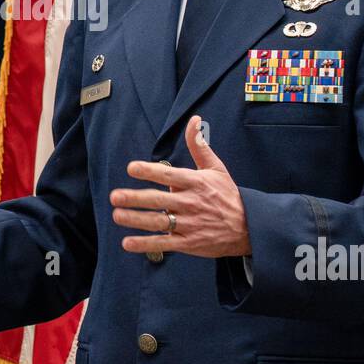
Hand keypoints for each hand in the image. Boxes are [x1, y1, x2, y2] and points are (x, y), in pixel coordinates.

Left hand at [110, 114, 251, 258]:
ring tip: (117, 215)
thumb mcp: (217, 168)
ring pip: (159, 222)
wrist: (248, 227)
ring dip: (136, 220)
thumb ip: (200, 145)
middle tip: (115, 196)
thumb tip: (194, 120)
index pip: (169, 176)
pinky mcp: (189, 243)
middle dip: (136, 198)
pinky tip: (128, 243)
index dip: (150, 171)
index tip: (131, 168)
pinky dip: (146, 244)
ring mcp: (189, 225)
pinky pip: (164, 243)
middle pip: (159, 200)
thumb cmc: (228, 195)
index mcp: (196, 183)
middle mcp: (191, 203)